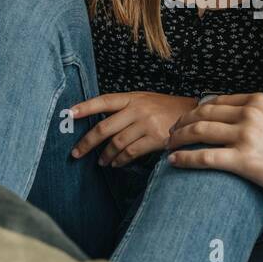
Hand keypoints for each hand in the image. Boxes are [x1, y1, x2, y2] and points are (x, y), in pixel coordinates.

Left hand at [69, 92, 194, 167]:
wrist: (194, 114)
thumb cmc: (164, 108)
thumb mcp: (144, 100)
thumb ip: (124, 108)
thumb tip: (100, 126)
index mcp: (132, 97)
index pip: (104, 101)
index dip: (85, 107)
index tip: (69, 114)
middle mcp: (137, 109)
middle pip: (105, 127)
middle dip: (87, 142)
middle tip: (76, 153)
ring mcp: (147, 124)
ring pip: (117, 143)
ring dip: (106, 155)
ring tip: (101, 162)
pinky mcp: (156, 138)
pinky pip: (132, 152)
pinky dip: (121, 160)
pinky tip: (116, 163)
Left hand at [164, 93, 262, 213]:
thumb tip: (247, 113)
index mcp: (258, 101)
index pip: (216, 101)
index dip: (195, 110)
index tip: (185, 120)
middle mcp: (250, 114)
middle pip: (202, 114)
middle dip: (181, 123)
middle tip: (171, 133)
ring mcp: (246, 136)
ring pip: (198, 131)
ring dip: (178, 138)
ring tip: (169, 146)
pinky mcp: (244, 160)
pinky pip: (204, 157)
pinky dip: (184, 158)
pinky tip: (174, 161)